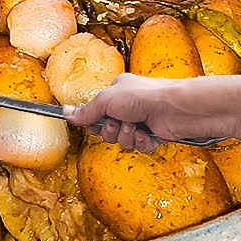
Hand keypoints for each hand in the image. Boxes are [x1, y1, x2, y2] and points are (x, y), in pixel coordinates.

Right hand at [62, 73, 225, 152]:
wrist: (174, 109)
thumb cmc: (145, 96)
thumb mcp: (107, 100)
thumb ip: (86, 111)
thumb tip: (66, 113)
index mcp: (117, 92)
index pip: (96, 113)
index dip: (95, 122)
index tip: (95, 124)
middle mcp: (128, 106)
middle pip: (107, 130)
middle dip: (112, 130)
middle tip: (119, 123)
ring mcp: (141, 121)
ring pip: (122, 140)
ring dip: (127, 136)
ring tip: (136, 126)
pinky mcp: (153, 135)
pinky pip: (139, 147)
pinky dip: (142, 142)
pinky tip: (148, 133)